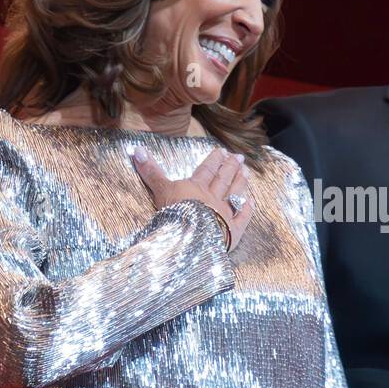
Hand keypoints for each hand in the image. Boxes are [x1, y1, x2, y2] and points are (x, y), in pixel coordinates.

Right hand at [132, 147, 253, 251]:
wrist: (189, 238)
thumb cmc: (174, 214)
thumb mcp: (160, 190)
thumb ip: (151, 172)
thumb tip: (136, 149)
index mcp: (196, 188)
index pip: (207, 170)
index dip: (214, 160)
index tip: (222, 151)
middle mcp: (213, 198)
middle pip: (224, 180)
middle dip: (231, 167)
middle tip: (239, 157)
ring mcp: (225, 214)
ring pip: (235, 194)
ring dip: (241, 182)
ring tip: (247, 172)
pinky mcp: (233, 231)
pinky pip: (243, 217)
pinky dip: (248, 209)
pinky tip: (252, 201)